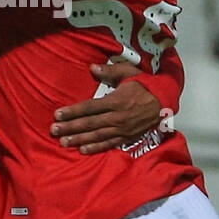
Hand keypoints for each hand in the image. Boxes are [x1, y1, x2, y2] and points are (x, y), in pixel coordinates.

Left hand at [51, 63, 166, 154]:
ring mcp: (122, 129)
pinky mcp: (127, 137)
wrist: (163, 101)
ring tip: (64, 142)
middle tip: (54, 130)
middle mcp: (117, 117)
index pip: (90, 107)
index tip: (57, 114)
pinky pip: (109, 144)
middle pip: (90, 123)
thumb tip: (91, 67)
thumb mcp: (128, 72)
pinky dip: (96, 148)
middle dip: (70, 127)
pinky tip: (83, 150)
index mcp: (116, 101)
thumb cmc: (144, 85)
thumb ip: (109, 71)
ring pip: (97, 136)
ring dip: (79, 139)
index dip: (73, 111)